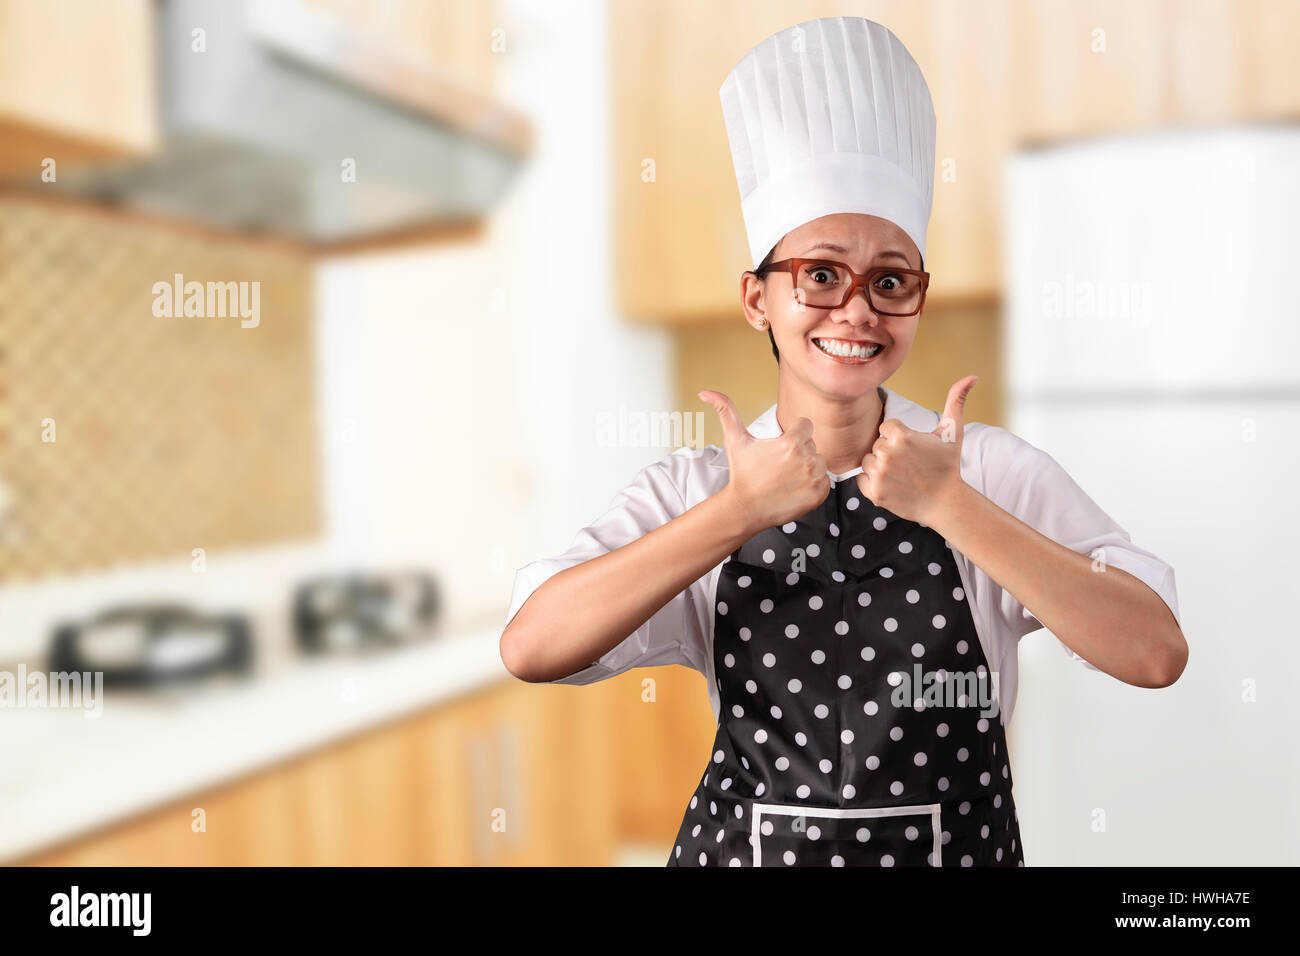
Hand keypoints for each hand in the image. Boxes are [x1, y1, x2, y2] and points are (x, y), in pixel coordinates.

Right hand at [700, 390, 830, 533]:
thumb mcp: (735, 440)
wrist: (745, 508)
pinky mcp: (819, 494)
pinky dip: (813, 484)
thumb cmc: (742, 474)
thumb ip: (725, 411)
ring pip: (819, 462)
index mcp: (792, 443)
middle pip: (811, 445)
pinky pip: (825, 481)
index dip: (793, 434)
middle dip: (798, 452)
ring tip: (786, 477)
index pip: (805, 426)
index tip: (781, 447)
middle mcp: (807, 459)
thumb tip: (706, 392)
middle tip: (779, 466)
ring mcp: (814, 478)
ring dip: (807, 468)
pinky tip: (794, 488)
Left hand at [857, 376, 977, 524]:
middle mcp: (887, 453)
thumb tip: (972, 376)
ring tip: (902, 474)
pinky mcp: (873, 492)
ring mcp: (879, 474)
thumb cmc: (947, 465)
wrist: (945, 503)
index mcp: (901, 435)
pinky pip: (862, 479)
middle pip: (877, 444)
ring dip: (881, 466)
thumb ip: (956, 401)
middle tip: (910, 464)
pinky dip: (873, 482)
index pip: (886, 428)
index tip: (914, 449)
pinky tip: (893, 484)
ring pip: (868, 461)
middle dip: (890, 452)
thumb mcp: (952, 432)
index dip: (900, 437)